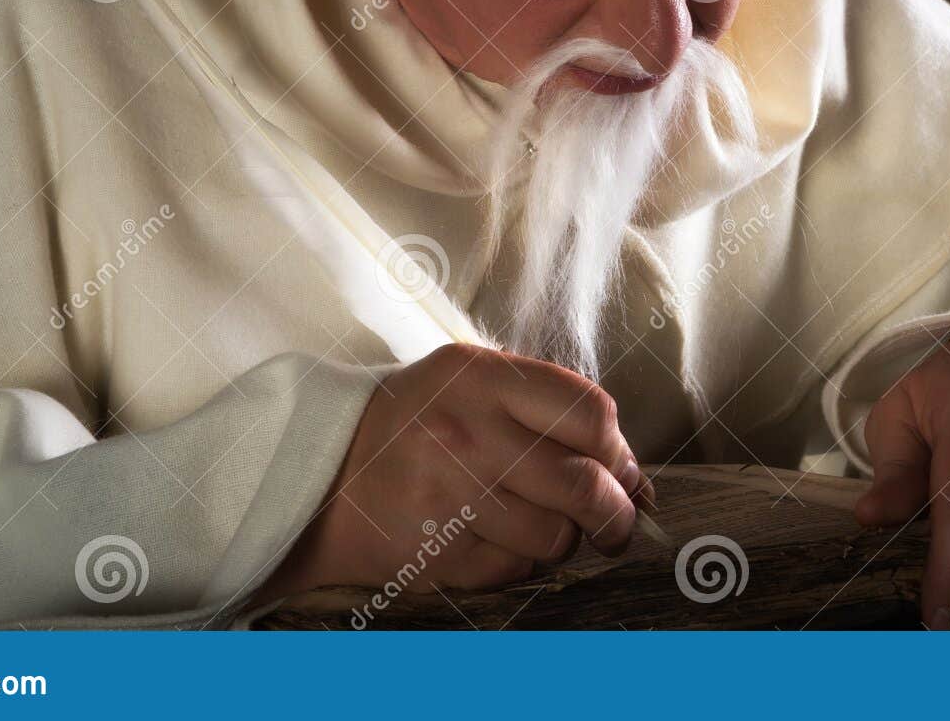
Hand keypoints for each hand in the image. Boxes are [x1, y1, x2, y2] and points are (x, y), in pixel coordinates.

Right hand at [264, 343, 653, 597]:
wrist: (322, 472)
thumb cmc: (416, 422)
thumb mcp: (471, 380)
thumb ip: (547, 406)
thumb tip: (628, 469)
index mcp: (481, 378)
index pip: (591, 413)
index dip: (619, 449)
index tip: (619, 467)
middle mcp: (466, 434)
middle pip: (584, 484)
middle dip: (615, 512)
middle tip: (615, 520)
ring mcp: (448, 497)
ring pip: (555, 537)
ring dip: (565, 539)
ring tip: (544, 525)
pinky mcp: (435, 554)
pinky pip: (514, 570)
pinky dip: (521, 564)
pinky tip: (500, 541)